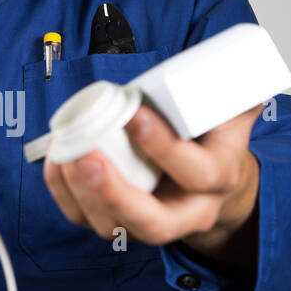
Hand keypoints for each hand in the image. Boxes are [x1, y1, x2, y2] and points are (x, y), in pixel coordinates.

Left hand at [43, 102, 262, 268]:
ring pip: (112, 226)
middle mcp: (186, 213)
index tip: (135, 114)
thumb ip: (233, 90)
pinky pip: (85, 219)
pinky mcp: (118, 224)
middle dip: (114, 192)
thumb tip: (235, 64)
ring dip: (80, 191)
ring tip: (63, 151)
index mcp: (218, 180)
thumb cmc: (214, 144)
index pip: (197, 172)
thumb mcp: (232, 116)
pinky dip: (63, 191)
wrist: (212, 188)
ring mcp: (149, 224)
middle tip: (86, 156)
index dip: (165, 147)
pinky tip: (55, 159)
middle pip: (152, 223)